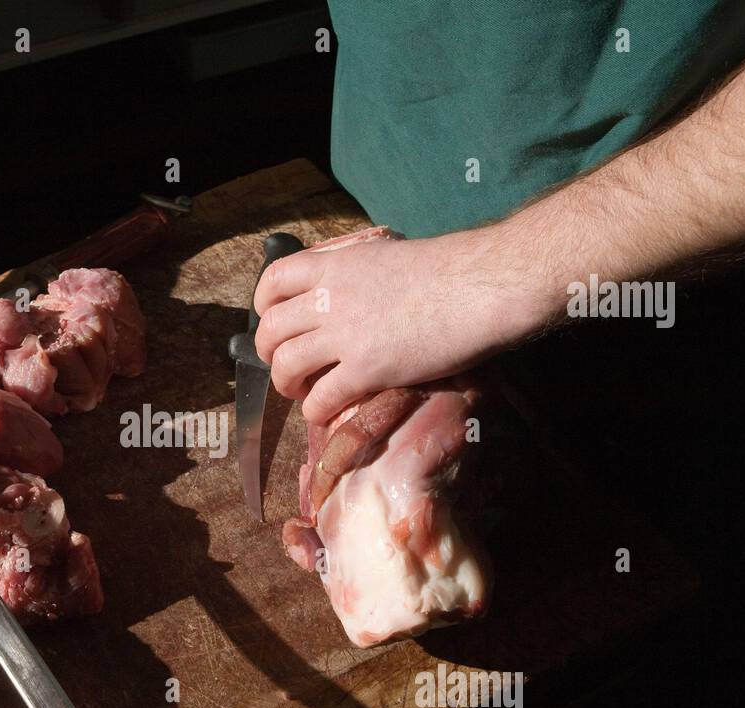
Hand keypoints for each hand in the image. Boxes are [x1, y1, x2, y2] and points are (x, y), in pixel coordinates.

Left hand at [252, 225, 557, 423]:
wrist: (480, 285)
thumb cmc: (449, 269)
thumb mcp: (387, 257)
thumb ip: (358, 275)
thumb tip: (353, 291)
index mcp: (335, 265)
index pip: (273, 280)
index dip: (265, 306)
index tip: (272, 320)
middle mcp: (329, 298)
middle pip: (271, 330)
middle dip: (269, 353)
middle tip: (286, 366)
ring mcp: (345, 334)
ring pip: (286, 365)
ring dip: (287, 385)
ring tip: (302, 393)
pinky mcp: (366, 369)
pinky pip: (321, 397)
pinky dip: (315, 411)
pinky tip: (323, 414)